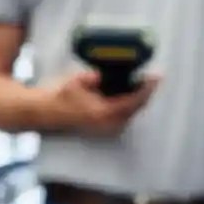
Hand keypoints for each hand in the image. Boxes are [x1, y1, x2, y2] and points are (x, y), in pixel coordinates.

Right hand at [40, 70, 158, 135]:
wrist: (48, 112)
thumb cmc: (61, 96)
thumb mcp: (77, 81)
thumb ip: (92, 78)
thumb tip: (102, 76)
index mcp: (103, 113)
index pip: (132, 101)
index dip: (146, 89)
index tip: (155, 77)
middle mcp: (108, 123)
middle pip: (136, 108)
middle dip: (145, 92)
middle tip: (153, 78)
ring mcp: (108, 127)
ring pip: (132, 112)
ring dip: (139, 98)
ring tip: (145, 83)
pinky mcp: (105, 126)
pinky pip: (125, 114)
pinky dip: (131, 103)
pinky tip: (132, 91)